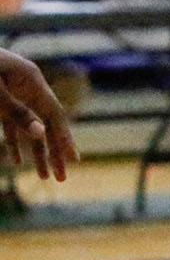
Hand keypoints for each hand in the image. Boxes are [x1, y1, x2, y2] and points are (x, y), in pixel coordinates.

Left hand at [0, 49, 75, 181]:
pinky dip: (15, 141)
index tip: (73, 159)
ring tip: (44, 177)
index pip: (55, 114)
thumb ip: (17, 113)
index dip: (64, 137)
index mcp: (32, 81)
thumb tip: (41, 133)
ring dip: (37, 152)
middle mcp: (28, 87)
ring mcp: (15, 92)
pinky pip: (12, 123)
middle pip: (47, 123)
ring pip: (30, 126)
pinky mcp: (0, 98)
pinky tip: (17, 161)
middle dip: (54, 152)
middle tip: (62, 178)